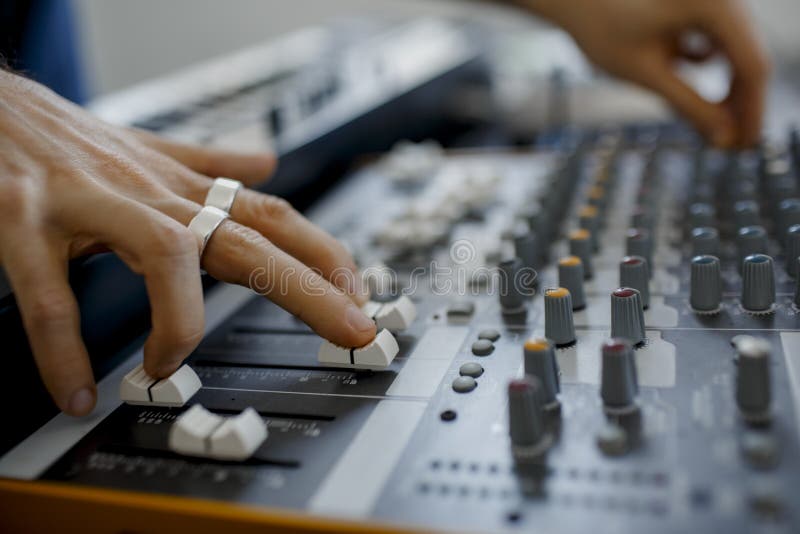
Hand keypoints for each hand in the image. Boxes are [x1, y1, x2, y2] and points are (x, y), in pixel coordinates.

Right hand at [0, 70, 374, 416]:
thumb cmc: (70, 140)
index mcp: (177, 187)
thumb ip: (208, 164)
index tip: (359, 294)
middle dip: (306, 286)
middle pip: (244, 237)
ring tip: (168, 367)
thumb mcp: (150, 149)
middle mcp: (147, 193)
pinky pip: (51, 295)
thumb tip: (267, 164)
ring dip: (179, 320)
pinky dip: (63, 350)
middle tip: (351, 330)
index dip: (322, 253)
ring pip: (163, 253)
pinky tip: (75, 391)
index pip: (270, 215)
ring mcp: (89, 204)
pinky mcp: (24, 222)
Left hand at [528, 0, 769, 146]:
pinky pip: (718, 43)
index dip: (752, 110)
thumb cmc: (603, 31)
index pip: (751, 66)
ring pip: (735, 52)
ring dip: (730, 90)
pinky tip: (706, 99)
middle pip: (748, 58)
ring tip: (720, 129)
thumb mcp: (649, 75)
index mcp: (713, 7)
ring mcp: (710, 2)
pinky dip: (715, 71)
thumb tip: (724, 138)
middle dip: (742, 103)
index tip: (746, 144)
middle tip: (737, 145)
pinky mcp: (697, 7)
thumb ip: (688, 105)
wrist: (576, 0)